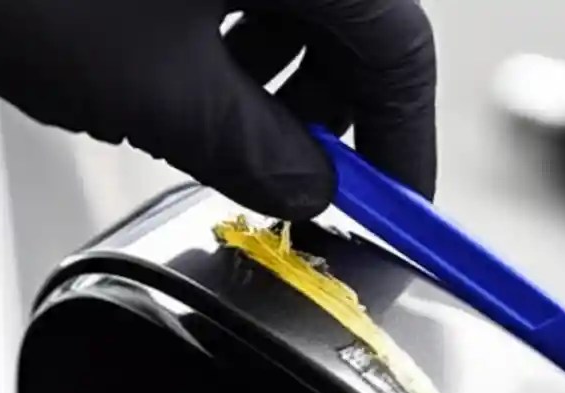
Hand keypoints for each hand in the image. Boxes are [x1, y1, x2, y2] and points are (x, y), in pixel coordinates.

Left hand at [0, 0, 437, 219]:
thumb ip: (261, 155)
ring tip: (236, 132)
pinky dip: (239, 37)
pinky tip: (196, 75)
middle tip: (310, 181)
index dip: (402, 141)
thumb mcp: (162, 97)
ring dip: (284, 78)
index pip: (397, 50)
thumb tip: (310, 188)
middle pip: (355, 24)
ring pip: (300, 4)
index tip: (396, 201)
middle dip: (336, 114)